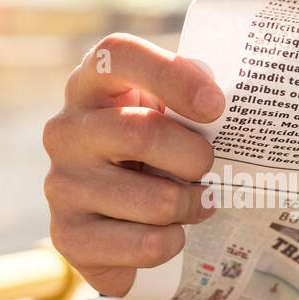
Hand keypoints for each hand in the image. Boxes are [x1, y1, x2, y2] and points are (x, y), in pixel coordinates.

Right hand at [43, 34, 223, 296]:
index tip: (215, 105)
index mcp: (91, 85)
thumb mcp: (169, 116)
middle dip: (196, 159)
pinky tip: (166, 233)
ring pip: (156, 201)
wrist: (118, 220)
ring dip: (192, 206)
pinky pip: (147, 244)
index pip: (118, 55)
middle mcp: (66, 130)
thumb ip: (191, 104)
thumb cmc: (156, 153)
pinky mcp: (67, 236)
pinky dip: (173, 242)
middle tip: (209, 170)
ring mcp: (60, 184)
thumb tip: (237, 110)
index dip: (172, 74)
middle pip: (143, 134)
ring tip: (192, 203)